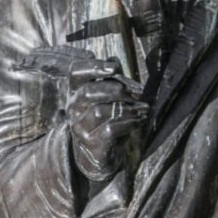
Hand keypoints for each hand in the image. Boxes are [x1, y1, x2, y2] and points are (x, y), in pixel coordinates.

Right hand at [46, 52, 145, 179]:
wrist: (97, 157)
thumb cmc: (105, 121)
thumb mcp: (106, 99)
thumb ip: (110, 80)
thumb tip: (114, 60)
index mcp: (75, 92)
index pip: (76, 73)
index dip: (94, 66)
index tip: (115, 67)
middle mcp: (73, 109)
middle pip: (89, 92)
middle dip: (116, 89)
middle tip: (137, 91)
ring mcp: (80, 127)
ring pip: (100, 111)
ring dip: (127, 107)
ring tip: (143, 108)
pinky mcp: (91, 144)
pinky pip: (109, 129)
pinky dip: (129, 122)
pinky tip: (140, 120)